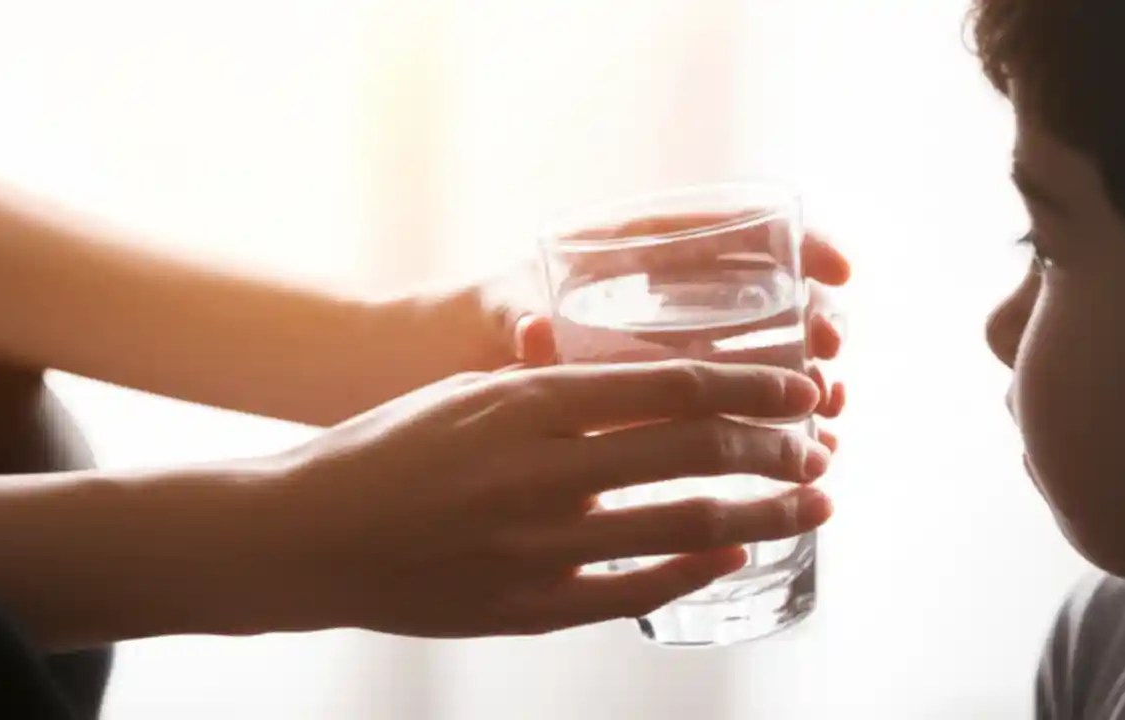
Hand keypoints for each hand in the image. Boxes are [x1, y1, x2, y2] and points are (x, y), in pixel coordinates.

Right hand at [230, 359, 832, 637]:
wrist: (305, 537)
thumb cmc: (380, 451)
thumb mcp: (463, 393)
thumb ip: (548, 389)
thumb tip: (634, 386)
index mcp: (525, 402)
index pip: (671, 385)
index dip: (752, 385)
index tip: (801, 384)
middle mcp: (539, 472)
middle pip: (694, 451)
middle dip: (775, 444)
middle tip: (819, 440)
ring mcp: (535, 547)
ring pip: (682, 523)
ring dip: (763, 511)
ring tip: (814, 500)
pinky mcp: (526, 608)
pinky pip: (632, 588)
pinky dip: (693, 569)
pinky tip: (734, 555)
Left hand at [478, 218, 850, 419]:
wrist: (473, 361)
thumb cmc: (489, 315)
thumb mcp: (498, 308)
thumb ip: (515, 315)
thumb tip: (532, 332)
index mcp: (639, 246)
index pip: (735, 229)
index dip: (800, 242)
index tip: (841, 269)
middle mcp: (676, 289)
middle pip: (770, 293)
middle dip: (814, 317)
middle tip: (830, 350)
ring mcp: (685, 340)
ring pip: (769, 350)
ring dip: (808, 374)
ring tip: (831, 407)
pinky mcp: (682, 393)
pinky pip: (745, 400)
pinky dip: (778, 419)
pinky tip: (813, 444)